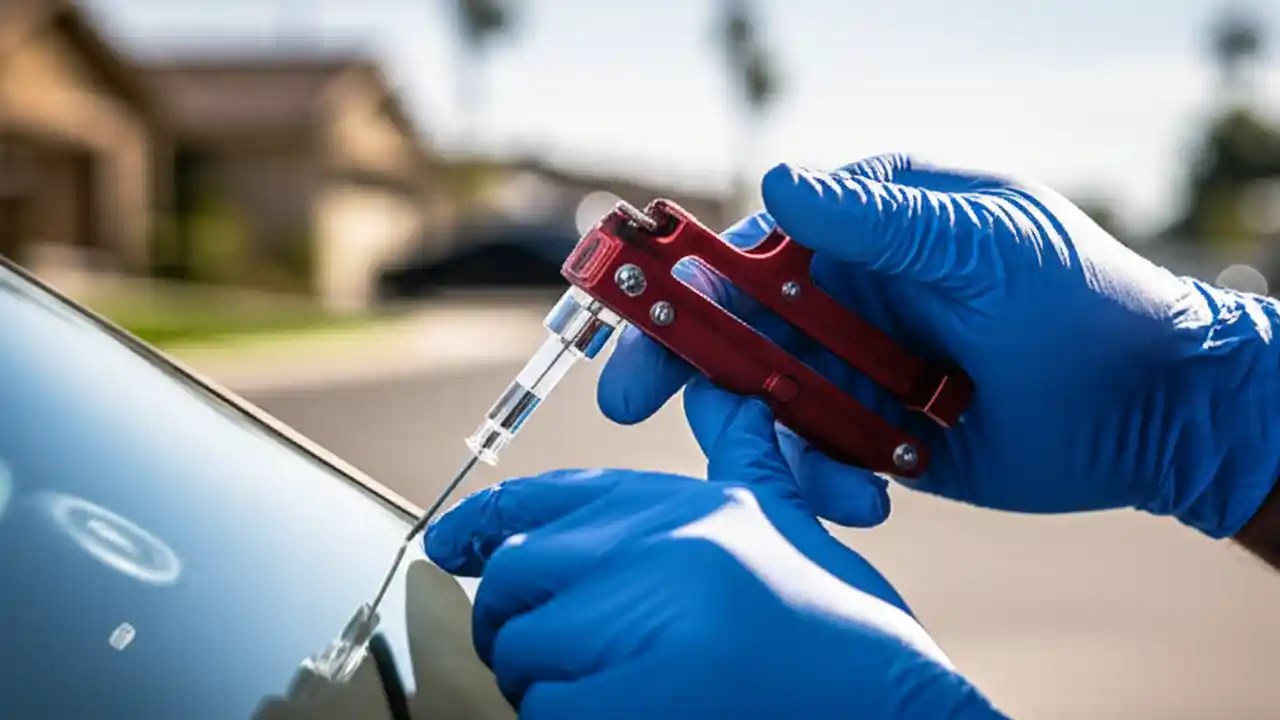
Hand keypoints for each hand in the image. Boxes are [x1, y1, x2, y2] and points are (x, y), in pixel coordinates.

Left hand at [424, 381, 1002, 718]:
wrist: (901, 711)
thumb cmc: (839, 628)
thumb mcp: (783, 525)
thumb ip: (739, 459)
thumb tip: (725, 394)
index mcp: (677, 504)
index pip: (541, 499)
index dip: (480, 525)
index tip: (449, 548)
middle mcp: (652, 549)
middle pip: (515, 581)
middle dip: (519, 627)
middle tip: (556, 659)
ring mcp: (641, 623)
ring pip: (525, 656)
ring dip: (548, 686)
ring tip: (611, 693)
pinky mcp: (635, 704)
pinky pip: (547, 715)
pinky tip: (622, 719)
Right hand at [598, 154, 1279, 537]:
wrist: (1150, 410)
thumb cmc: (1082, 300)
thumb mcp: (985, 244)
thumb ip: (879, 221)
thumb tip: (778, 185)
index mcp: (862, 232)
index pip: (747, 251)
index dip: (680, 281)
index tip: (634, 314)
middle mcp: (843, 299)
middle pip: (729, 331)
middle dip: (683, 366)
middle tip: (634, 401)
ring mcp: (851, 371)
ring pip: (760, 406)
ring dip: (772, 445)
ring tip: (843, 482)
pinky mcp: (869, 439)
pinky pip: (808, 461)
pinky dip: (821, 485)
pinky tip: (873, 499)